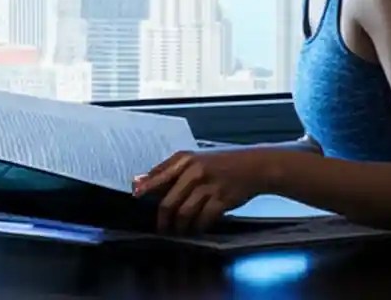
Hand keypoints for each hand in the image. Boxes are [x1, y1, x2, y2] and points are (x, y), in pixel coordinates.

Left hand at [131, 148, 271, 234]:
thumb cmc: (220, 164)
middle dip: (163, 219)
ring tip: (179, 230)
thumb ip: (169, 171)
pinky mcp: (221, 200)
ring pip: (184, 213)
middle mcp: (194, 171)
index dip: (145, 190)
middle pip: (168, 202)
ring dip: (180, 226)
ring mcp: (208, 186)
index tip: (136, 199)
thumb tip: (139, 182)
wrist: (254, 166)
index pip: (157, 177)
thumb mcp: (194, 160)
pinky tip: (197, 228)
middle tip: (162, 228)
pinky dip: (198, 227)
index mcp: (184, 159)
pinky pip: (203, 219)